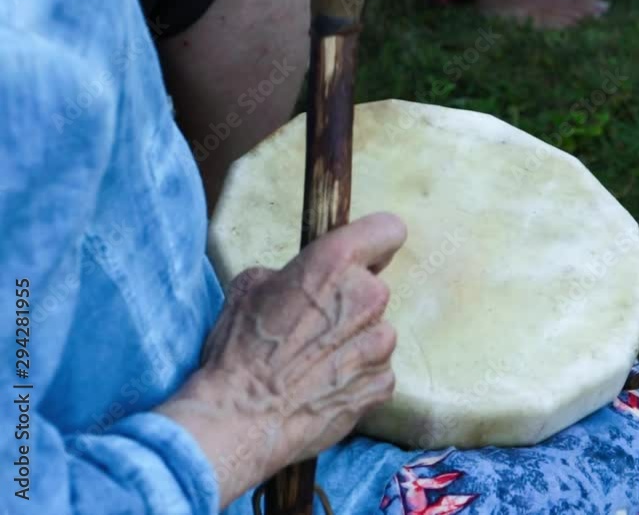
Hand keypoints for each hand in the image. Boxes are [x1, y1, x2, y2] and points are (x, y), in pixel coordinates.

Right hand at [158, 212, 405, 507]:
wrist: (241, 419)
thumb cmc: (240, 351)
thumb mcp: (250, 286)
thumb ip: (295, 272)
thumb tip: (307, 278)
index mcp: (334, 262)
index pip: (388, 229)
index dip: (375, 242)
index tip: (365, 254)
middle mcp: (367, 296)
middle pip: (374, 288)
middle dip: (350, 301)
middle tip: (315, 325)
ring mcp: (380, 342)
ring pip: (376, 331)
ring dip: (354, 341)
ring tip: (315, 361)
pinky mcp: (384, 381)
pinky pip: (377, 369)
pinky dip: (357, 376)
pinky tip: (325, 385)